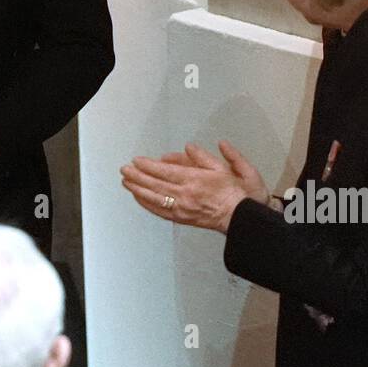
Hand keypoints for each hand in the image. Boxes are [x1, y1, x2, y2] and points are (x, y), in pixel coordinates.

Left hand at [120, 141, 267, 233]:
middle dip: (137, 177)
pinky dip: (147, 204)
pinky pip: (160, 211)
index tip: (136, 161)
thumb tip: (188, 147)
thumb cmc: (239, 192)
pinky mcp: (182, 218)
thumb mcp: (228, 168)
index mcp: (196, 180)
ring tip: (126, 182)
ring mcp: (182, 208)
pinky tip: (139, 197)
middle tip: (124, 170)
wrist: (243, 219)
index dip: (148, 166)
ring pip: (155, 198)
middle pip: (156, 185)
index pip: (166, 172)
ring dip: (138, 190)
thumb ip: (207, 157)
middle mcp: (186, 195)